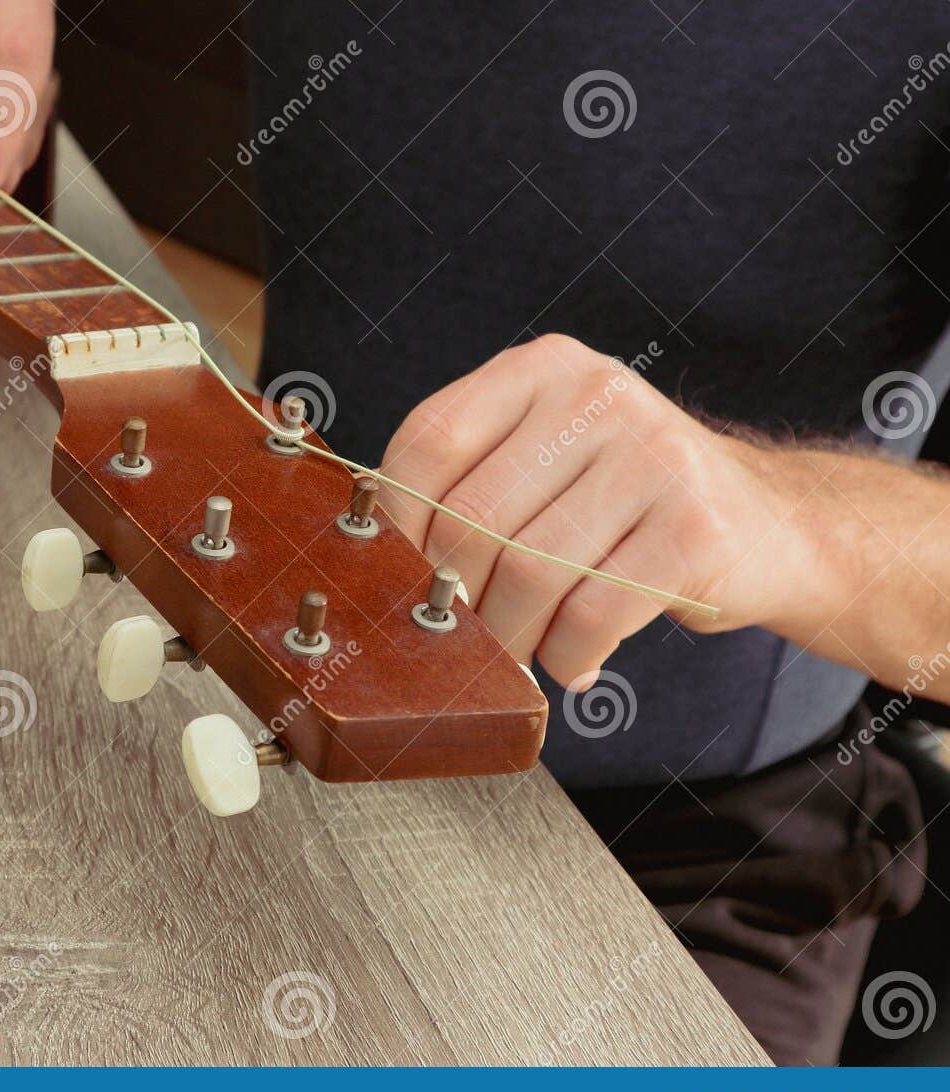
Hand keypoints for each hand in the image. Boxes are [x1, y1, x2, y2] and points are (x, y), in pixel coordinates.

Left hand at [377, 334, 828, 690]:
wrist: (773, 524)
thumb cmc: (626, 504)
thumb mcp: (548, 459)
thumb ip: (471, 484)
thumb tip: (382, 566)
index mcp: (542, 369)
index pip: (429, 441)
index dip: (398, 524)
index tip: (398, 575)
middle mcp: (598, 395)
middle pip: (474, 520)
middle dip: (458, 598)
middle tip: (467, 634)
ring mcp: (655, 455)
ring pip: (530, 574)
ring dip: (513, 637)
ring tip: (524, 651)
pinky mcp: (696, 528)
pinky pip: (590, 614)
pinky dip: (567, 655)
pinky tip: (575, 660)